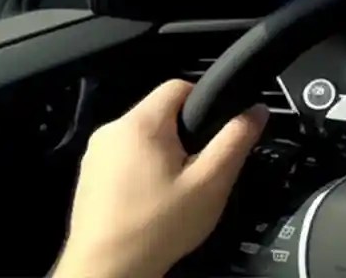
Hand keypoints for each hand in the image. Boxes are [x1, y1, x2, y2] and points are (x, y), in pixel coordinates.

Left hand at [52, 80, 268, 277]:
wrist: (108, 271)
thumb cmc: (159, 226)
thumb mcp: (210, 183)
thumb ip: (236, 141)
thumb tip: (256, 110)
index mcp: (140, 124)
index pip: (179, 85)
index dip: (205, 101)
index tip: (216, 132)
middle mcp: (111, 130)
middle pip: (160, 113)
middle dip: (184, 134)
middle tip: (200, 169)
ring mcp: (94, 154)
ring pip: (142, 137)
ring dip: (163, 154)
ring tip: (177, 189)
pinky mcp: (88, 176)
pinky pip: (124, 158)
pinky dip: (141, 171)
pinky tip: (152, 201)